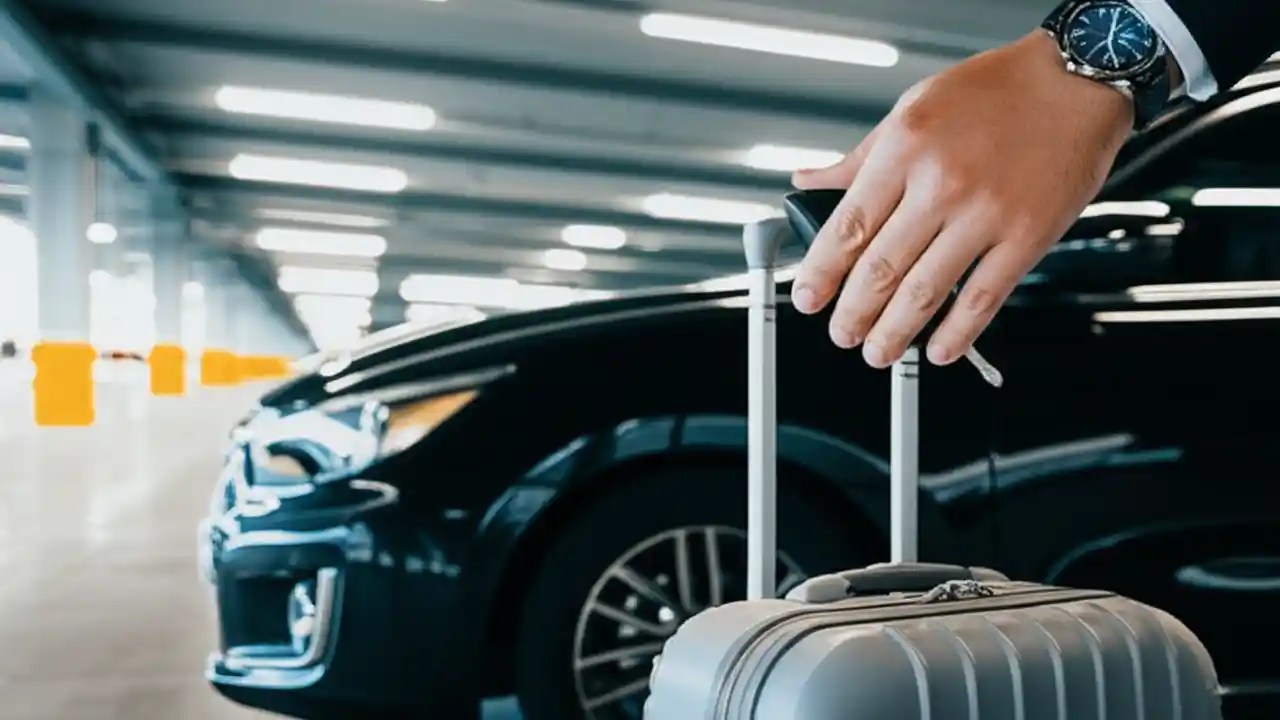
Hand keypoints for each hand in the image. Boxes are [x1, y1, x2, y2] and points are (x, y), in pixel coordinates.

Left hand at [790, 30, 1133, 367]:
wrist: (1076, 80)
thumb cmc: (994, 91)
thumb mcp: (912, 108)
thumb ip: (859, 157)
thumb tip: (807, 181)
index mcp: (905, 149)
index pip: (848, 227)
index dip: (821, 272)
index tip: (807, 297)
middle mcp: (942, 183)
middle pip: (881, 268)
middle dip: (852, 313)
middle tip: (841, 333)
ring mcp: (986, 213)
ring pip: (925, 292)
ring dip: (894, 333)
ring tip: (877, 352)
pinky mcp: (1027, 236)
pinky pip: (983, 298)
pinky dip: (957, 333)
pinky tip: (938, 349)